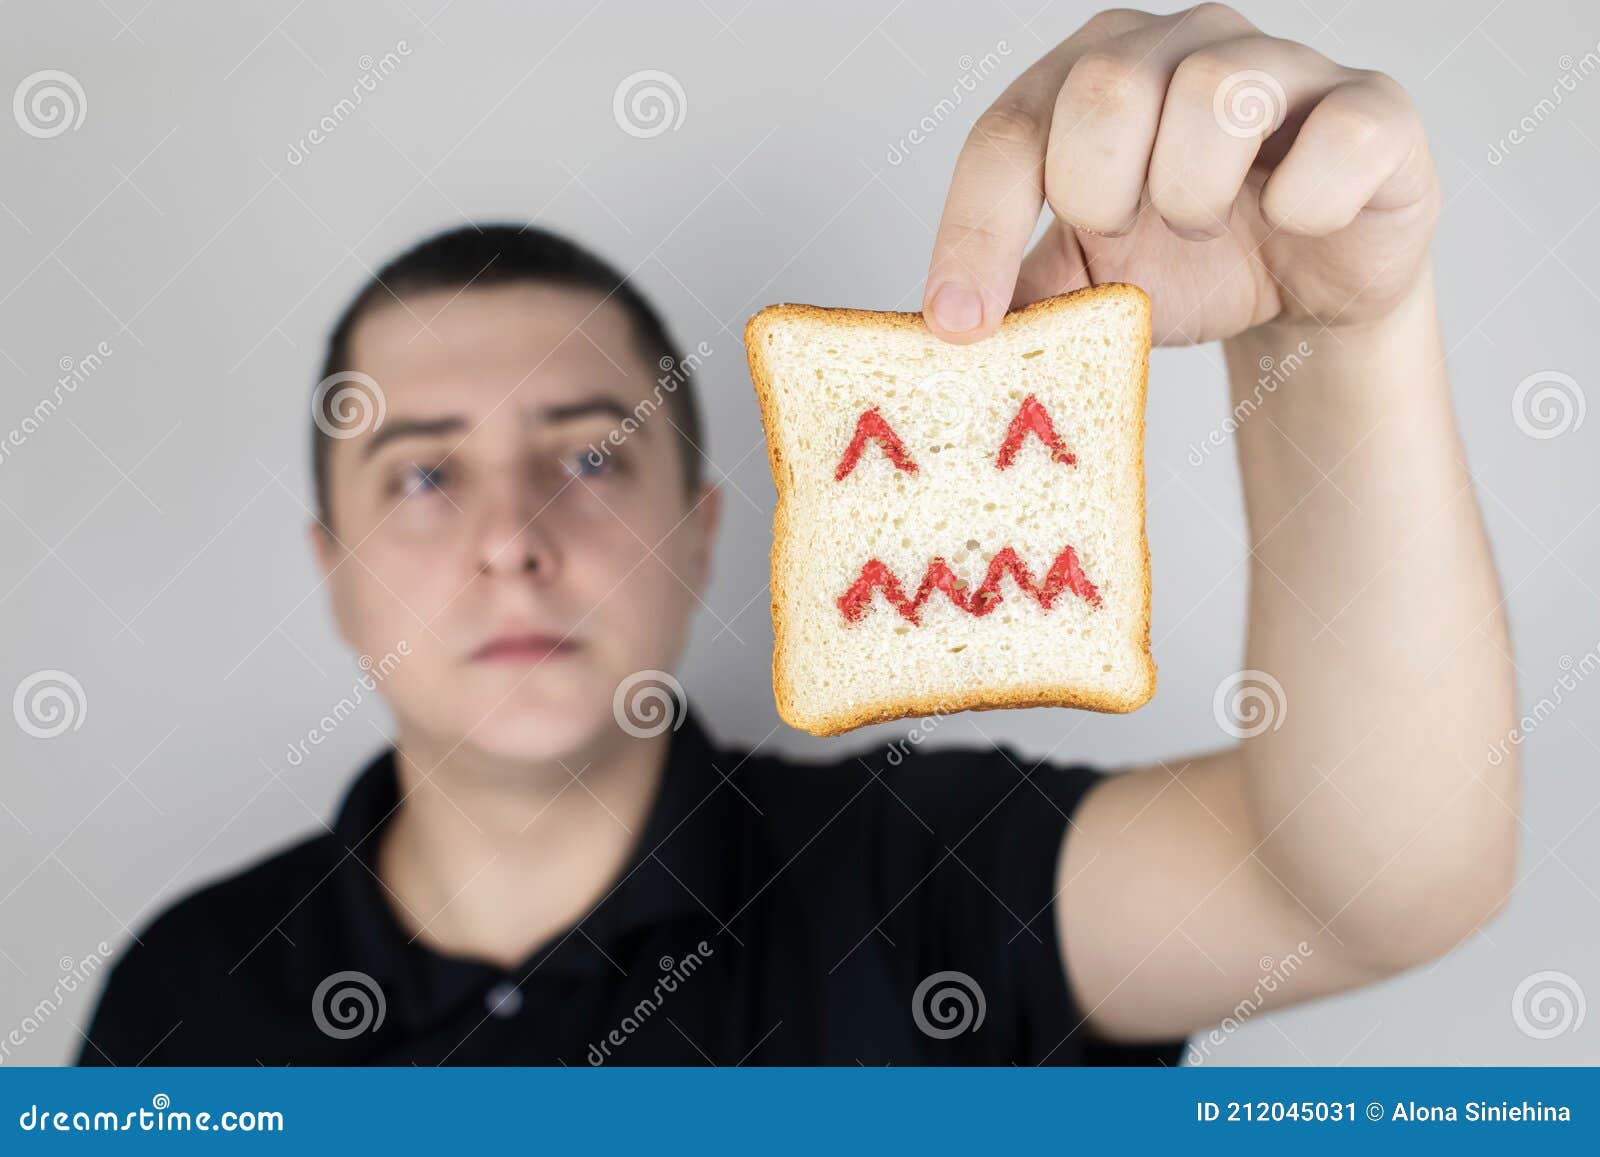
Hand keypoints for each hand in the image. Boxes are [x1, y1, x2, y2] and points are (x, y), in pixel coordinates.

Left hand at [922, 4, 1438, 345]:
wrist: (1308, 287)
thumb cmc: (1191, 264)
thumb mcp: (1088, 283)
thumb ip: (1021, 295)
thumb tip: (944, 334)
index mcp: (1090, 78)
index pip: (1007, 131)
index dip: (973, 229)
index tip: (959, 323)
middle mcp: (1181, 45)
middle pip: (1103, 87)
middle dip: (1098, 192)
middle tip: (1125, 234)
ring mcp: (1282, 64)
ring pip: (1217, 94)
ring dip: (1196, 196)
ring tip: (1205, 228)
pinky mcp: (1373, 107)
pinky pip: (1339, 135)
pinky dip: (1306, 201)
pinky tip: (1293, 222)